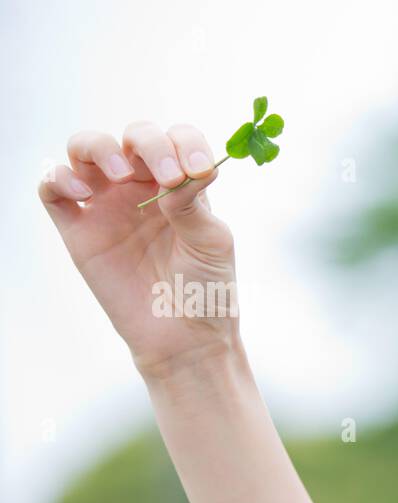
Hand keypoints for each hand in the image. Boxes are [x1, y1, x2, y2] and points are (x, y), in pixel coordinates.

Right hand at [39, 121, 239, 379]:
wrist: (184, 337)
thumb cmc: (206, 288)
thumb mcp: (211, 242)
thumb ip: (193, 203)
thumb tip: (179, 171)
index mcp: (181, 184)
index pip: (178, 139)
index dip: (186, 143)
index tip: (199, 170)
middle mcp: (143, 187)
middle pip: (133, 137)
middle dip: (149, 144)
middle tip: (167, 175)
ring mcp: (108, 205)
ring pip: (86, 149)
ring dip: (98, 148)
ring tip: (120, 175)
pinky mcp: (78, 229)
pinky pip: (52, 188)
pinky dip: (57, 177)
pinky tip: (82, 192)